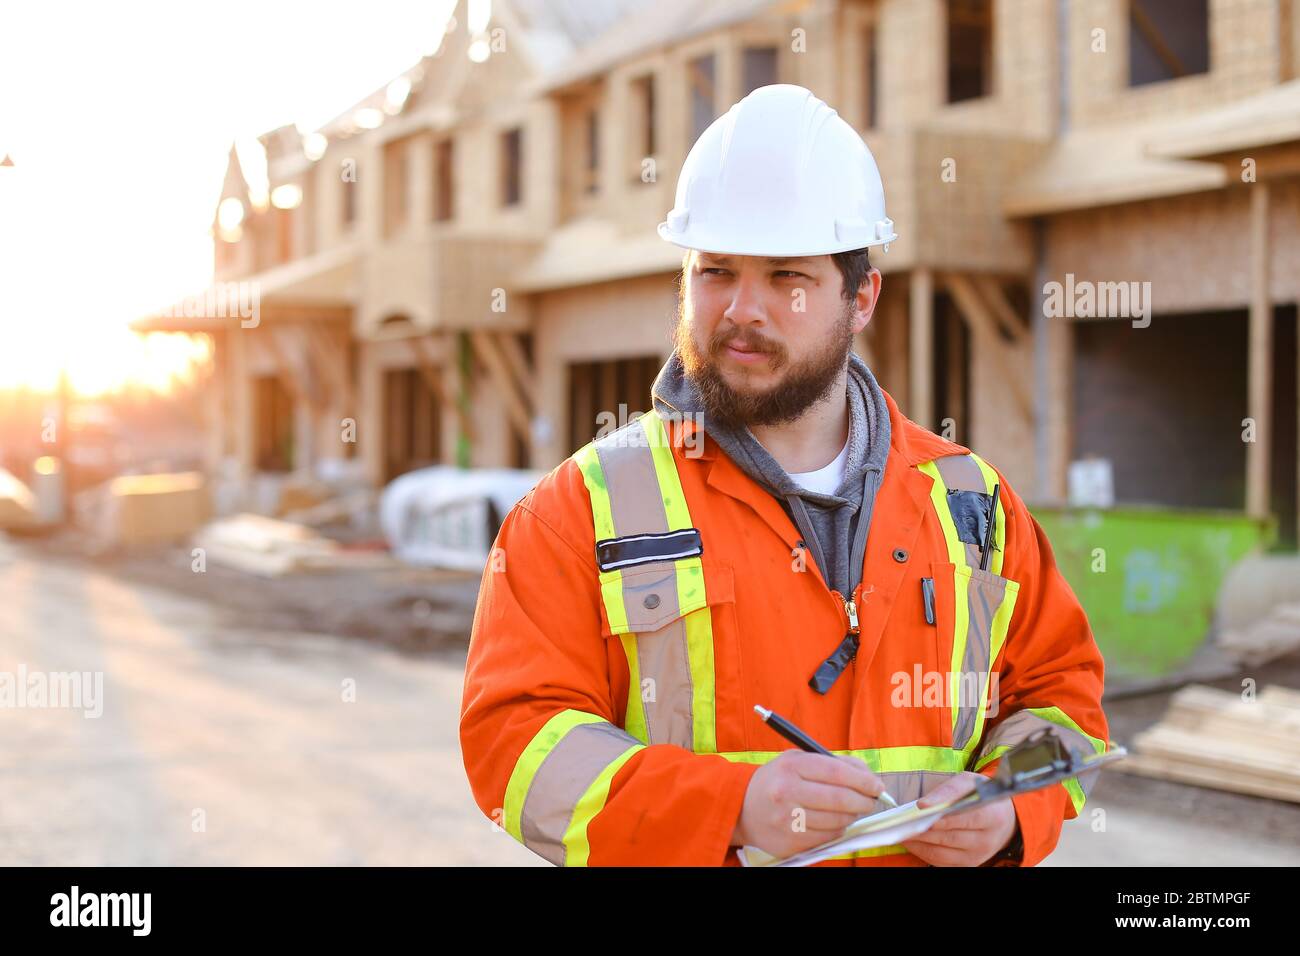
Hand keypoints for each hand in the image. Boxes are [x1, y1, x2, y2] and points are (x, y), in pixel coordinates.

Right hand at [731, 752, 888, 857]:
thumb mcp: (797, 760)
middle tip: (871, 800)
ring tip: (851, 810)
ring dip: (852, 816)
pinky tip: (833, 822)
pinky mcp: (789, 841)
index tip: (877, 786)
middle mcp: (786, 792)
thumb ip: (833, 763)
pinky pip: (827, 838)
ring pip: (837, 821)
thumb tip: (868, 776)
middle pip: (840, 798)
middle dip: (864, 800)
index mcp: (790, 766)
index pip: (836, 772)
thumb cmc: (777, 780)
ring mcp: (787, 820)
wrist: (742, 807)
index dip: (863, 780)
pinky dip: (837, 830)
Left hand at [901, 771, 1017, 865]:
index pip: (965, 818)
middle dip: (923, 829)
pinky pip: (940, 861)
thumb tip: (924, 805)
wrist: (1001, 819)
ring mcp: (978, 856)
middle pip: (950, 837)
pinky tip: (910, 840)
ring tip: (901, 831)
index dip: (942, 815)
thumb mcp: (969, 783)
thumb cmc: (980, 796)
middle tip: (900, 822)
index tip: (920, 808)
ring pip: (942, 852)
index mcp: (993, 816)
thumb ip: (948, 791)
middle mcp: (987, 840)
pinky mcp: (967, 864)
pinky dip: (922, 851)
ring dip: (918, 842)